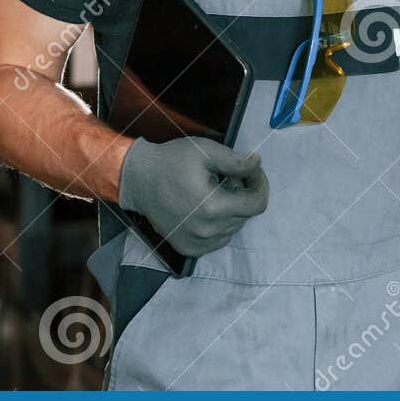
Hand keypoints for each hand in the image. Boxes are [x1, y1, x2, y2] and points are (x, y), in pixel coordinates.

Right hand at [117, 137, 268, 256]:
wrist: (138, 179)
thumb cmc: (171, 162)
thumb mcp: (207, 152)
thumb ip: (237, 162)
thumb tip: (257, 164)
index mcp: (213, 208)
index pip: (257, 204)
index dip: (260, 185)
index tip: (253, 172)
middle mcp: (206, 231)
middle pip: (246, 215)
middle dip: (244, 193)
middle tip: (228, 176)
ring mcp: (197, 243)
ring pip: (233, 228)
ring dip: (232, 209)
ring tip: (215, 190)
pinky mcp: (188, 248)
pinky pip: (218, 239)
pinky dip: (220, 224)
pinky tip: (207, 207)